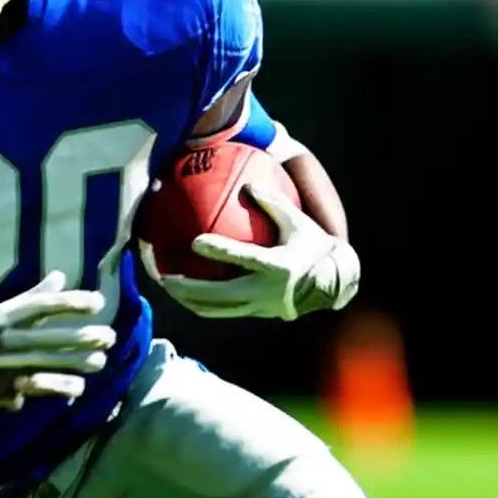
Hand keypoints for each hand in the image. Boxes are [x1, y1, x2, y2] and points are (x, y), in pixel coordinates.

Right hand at [0, 271, 116, 411]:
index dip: (69, 303)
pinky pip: (36, 386)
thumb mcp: (7, 312)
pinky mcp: (4, 386)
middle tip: (109, 336)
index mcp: (5, 314)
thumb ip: (36, 297)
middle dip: (80, 337)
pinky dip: (58, 386)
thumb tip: (60, 275)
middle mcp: (3, 337)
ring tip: (101, 361)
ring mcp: (3, 363)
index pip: (41, 305)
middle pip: (46, 336)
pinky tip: (80, 386)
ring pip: (44, 362)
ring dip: (75, 363)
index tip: (98, 302)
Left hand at [158, 183, 360, 320]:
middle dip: (188, 290)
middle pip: (218, 296)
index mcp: (277, 266)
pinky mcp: (256, 313)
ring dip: (189, 301)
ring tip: (167, 288)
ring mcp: (259, 307)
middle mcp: (265, 291)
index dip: (219, 251)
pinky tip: (184, 294)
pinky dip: (201, 304)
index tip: (195, 242)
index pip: (242, 258)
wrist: (334, 284)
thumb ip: (273, 204)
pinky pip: (223, 311)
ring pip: (216, 309)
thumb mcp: (299, 223)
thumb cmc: (314, 247)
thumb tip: (248, 184)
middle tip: (164, 277)